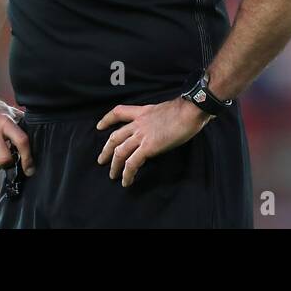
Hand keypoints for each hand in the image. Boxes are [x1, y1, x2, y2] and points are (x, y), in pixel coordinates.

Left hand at [95, 97, 211, 186]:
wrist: (190, 111)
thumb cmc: (186, 109)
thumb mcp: (165, 110)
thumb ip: (158, 118)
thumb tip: (161, 126)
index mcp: (142, 112)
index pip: (118, 112)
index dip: (107, 119)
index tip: (99, 126)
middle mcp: (138, 123)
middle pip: (115, 137)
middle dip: (106, 150)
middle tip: (101, 160)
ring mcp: (142, 135)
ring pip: (120, 152)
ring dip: (114, 165)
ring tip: (112, 175)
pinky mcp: (148, 147)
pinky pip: (132, 163)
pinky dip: (127, 174)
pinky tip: (126, 181)